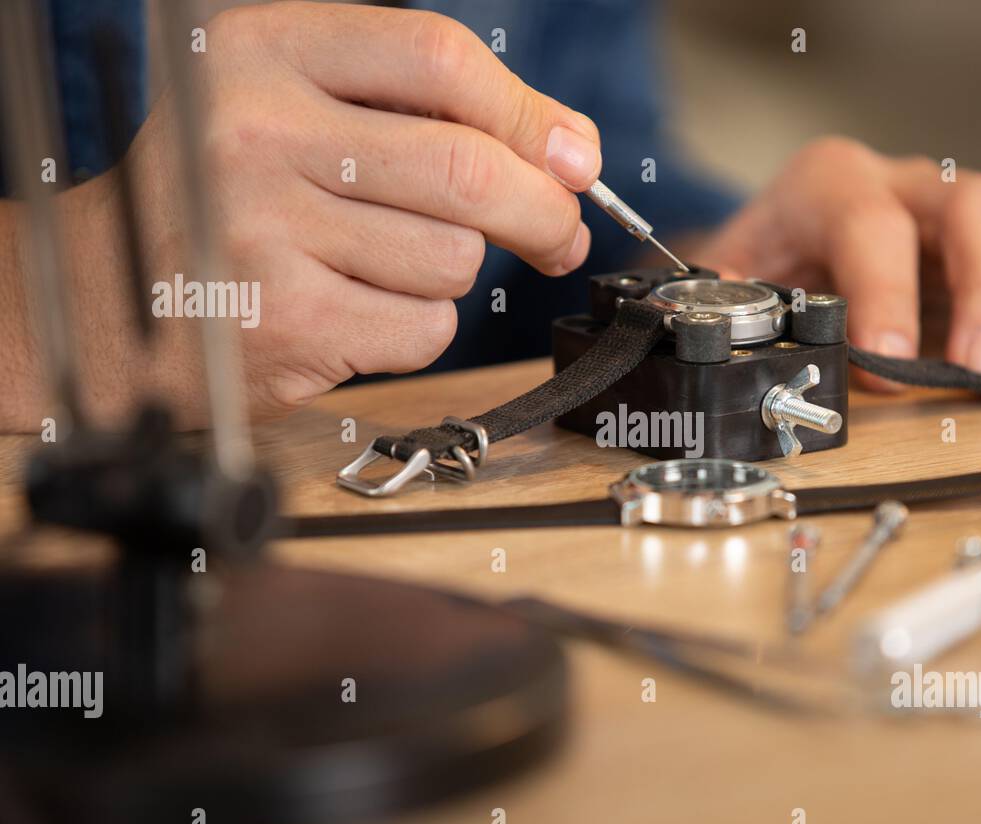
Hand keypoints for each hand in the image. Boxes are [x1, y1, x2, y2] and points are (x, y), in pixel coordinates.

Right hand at [2, 1, 601, 427]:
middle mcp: (257, 129)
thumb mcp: (300, 109)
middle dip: (541, 214)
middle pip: (467, 169)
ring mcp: (265, 228)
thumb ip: (424, 113)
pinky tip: (358, 310)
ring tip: (384, 267)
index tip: (575, 160)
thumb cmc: (231, 198)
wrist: (115, 295)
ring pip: (453, 259)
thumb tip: (572, 155)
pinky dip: (418, 328)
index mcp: (265, 49)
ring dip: (451, 274)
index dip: (530, 116)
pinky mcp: (285, 319)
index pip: (439, 60)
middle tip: (558, 238)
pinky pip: (423, 328)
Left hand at [697, 137, 980, 384]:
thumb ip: (739, 312)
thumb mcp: (736, 288)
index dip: (886, 295)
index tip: (893, 367)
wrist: (791, 249)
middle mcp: (907, 182)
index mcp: (830, 188)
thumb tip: (740, 346)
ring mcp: (966, 200)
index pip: (871, 225)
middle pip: (977, 201)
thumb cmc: (771, 272)